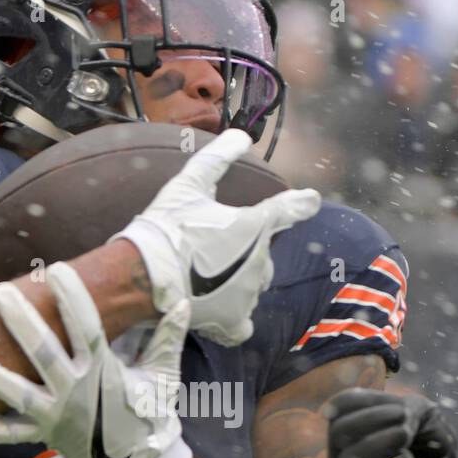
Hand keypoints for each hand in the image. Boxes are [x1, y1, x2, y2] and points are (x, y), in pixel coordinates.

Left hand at [0, 263, 192, 457]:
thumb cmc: (150, 413)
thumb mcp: (164, 375)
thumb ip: (168, 337)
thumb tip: (181, 301)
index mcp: (104, 372)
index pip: (88, 329)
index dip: (73, 300)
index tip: (57, 271)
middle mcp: (76, 392)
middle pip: (45, 355)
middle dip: (23, 325)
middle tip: (1, 296)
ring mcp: (56, 416)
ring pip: (18, 394)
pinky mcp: (43, 435)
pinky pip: (9, 434)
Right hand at [111, 129, 321, 346]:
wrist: (147, 274)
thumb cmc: (168, 227)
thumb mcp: (189, 185)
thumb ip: (217, 159)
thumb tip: (240, 134)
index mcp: (254, 225)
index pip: (286, 210)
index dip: (301, 204)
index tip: (311, 200)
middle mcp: (260, 261)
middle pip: (263, 257)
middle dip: (246, 254)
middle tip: (214, 250)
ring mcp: (248, 294)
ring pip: (253, 287)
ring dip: (238, 282)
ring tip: (206, 278)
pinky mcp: (232, 321)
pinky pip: (244, 324)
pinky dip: (236, 318)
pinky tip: (221, 312)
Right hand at [326, 388, 457, 457]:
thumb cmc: (420, 439)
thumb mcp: (413, 413)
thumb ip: (398, 406)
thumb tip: (384, 411)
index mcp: (347, 426)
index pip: (340, 408)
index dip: (365, 401)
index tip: (400, 406)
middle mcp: (340, 453)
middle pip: (339, 431)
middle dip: (371, 419)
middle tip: (405, 418)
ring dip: (380, 443)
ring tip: (406, 435)